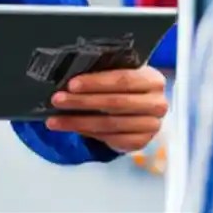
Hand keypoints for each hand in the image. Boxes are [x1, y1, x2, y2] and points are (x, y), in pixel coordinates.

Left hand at [45, 65, 168, 152]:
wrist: (140, 106)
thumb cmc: (125, 84)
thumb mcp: (120, 72)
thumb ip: (104, 70)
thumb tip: (69, 71)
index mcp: (153, 79)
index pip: (123, 80)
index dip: (96, 82)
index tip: (72, 84)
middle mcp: (157, 104)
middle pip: (115, 103)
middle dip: (82, 102)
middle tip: (57, 100)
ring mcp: (151, 126)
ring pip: (109, 125)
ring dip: (78, 122)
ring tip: (54, 120)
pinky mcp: (141, 142)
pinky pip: (110, 139)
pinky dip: (88, 133)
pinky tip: (71, 128)